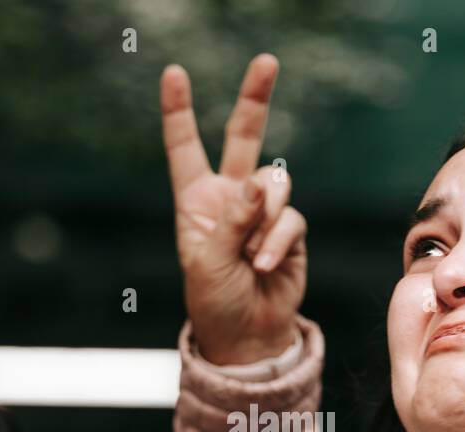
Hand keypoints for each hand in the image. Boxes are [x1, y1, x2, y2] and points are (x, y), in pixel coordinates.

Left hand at [160, 53, 306, 365]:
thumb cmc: (215, 301)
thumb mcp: (209, 262)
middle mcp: (230, 199)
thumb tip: (260, 183)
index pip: (185, 148)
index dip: (179, 111)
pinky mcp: (290, 231)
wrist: (248, 337)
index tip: (174, 73)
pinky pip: (290, 219)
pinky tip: (263, 267)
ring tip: (250, 256)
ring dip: (263, 219)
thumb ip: (232, 220)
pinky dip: (276, 243)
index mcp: (196, 201)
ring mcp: (262, 213)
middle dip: (255, 98)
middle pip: (244, 138)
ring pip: (274, 184)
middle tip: (266, 61)